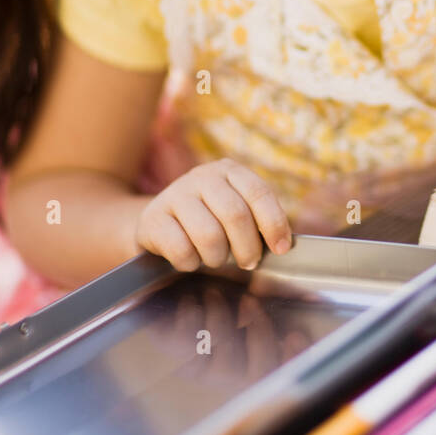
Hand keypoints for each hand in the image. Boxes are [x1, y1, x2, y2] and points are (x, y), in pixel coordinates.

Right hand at [134, 158, 292, 271]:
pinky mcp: (153, 218)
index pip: (259, 193)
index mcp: (228, 171)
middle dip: (248, 247)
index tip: (281, 248)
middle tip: (248, 263)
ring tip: (215, 259)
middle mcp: (202, 177)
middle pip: (236, 215)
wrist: (157, 223)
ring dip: (217, 258)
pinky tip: (190, 259)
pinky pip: (181, 250)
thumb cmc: (208, 220)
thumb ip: (257, 220)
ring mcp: (175, 195)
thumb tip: (282, 244)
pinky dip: (191, 263)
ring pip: (209, 235)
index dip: (274, 223)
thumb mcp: (233, 209)